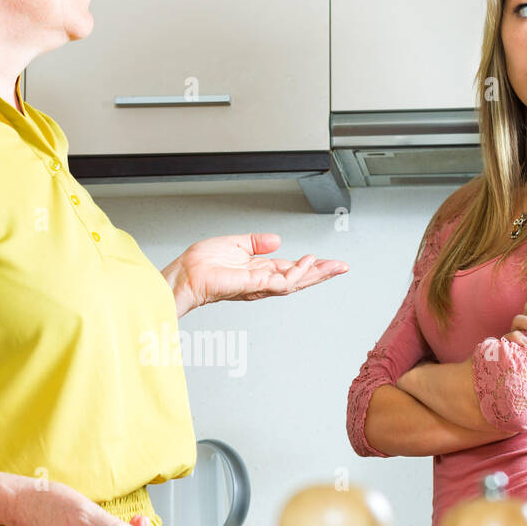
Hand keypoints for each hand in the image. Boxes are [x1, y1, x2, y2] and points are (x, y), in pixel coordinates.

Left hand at [163, 234, 347, 314]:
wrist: (184, 275)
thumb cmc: (199, 265)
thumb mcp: (234, 244)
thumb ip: (256, 242)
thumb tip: (276, 239)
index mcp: (258, 270)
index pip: (290, 269)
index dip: (311, 266)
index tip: (328, 261)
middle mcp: (261, 281)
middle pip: (298, 278)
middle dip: (322, 273)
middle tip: (342, 267)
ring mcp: (258, 285)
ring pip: (295, 282)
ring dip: (316, 273)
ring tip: (332, 265)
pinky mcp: (253, 286)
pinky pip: (282, 281)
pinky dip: (297, 272)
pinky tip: (308, 263)